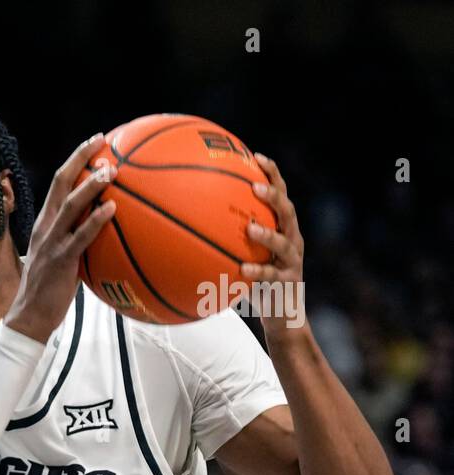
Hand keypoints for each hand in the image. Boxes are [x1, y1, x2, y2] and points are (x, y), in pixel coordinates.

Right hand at [7, 132, 117, 341]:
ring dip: (91, 185)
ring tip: (111, 170)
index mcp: (45, 222)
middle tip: (102, 143)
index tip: (95, 143)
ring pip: (70, 205)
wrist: (29, 315)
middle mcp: (46, 226)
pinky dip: (95, 220)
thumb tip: (105, 226)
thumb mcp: (62, 255)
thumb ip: (78, 237)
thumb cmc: (49, 288)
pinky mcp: (61, 260)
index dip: (76, 160)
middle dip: (81, 159)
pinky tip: (112, 208)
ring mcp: (52, 242)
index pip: (59, 182)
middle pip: (61, 183)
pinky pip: (80, 236)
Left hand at [241, 153, 305, 332]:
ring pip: (285, 242)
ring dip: (268, 234)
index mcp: (281, 228)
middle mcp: (291, 240)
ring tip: (251, 228)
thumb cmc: (256, 282)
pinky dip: (257, 272)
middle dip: (274, 196)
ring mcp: (292, 261)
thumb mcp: (240, 256)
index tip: (256, 156)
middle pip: (288, 211)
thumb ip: (223, 240)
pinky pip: (271, 276)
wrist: (281, 315)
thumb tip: (184, 224)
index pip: (280, 194)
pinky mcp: (288, 283)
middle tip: (256, 187)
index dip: (272, 174)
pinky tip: (241, 270)